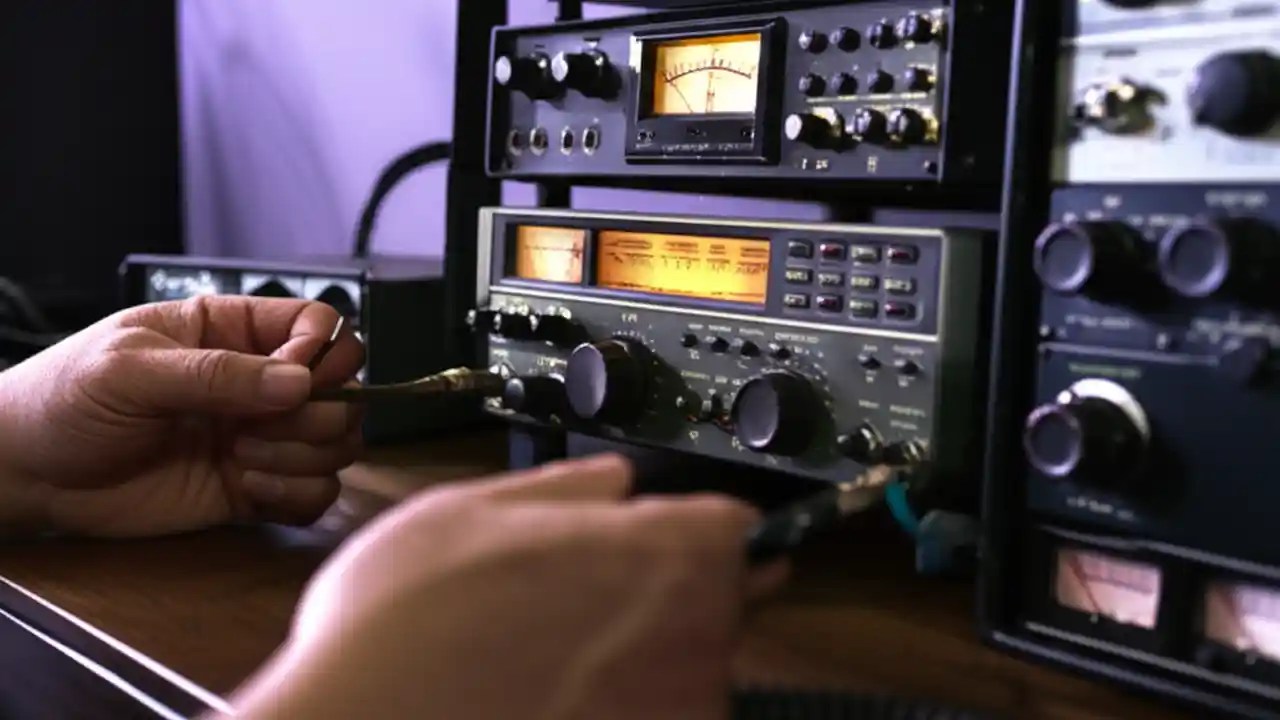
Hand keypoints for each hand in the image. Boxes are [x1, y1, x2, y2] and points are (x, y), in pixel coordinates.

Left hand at [0, 296, 365, 537]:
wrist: (28, 475)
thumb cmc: (64, 400)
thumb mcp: (129, 370)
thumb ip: (215, 374)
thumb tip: (297, 382)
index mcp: (231, 332)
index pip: (318, 324)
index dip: (324, 351)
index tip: (296, 379)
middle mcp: (257, 383)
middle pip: (342, 388)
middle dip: (316, 414)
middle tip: (257, 429)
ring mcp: (259, 437)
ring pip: (338, 443)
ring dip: (305, 456)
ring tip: (244, 461)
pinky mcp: (254, 488)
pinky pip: (315, 494)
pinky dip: (298, 496)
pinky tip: (250, 490)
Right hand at [232, 454, 788, 719]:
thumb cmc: (402, 627)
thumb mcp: (468, 510)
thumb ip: (565, 489)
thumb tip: (612, 479)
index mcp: (657, 548)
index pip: (734, 523)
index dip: (696, 525)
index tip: (672, 535)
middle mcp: (689, 630)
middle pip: (719, 594)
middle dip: (670, 588)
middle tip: (590, 596)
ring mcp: (678, 705)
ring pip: (689, 662)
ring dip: (646, 652)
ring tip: (555, 649)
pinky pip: (658, 714)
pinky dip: (626, 706)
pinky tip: (557, 693)